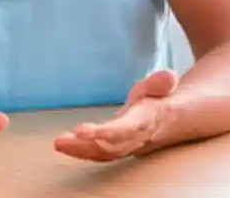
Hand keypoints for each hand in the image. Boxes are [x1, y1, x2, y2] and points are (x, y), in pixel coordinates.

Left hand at [52, 68, 177, 161]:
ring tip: (58, 143)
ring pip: (102, 153)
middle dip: (85, 146)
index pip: (125, 129)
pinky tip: (63, 145)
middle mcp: (133, 139)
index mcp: (145, 122)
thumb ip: (160, 83)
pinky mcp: (116, 147)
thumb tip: (168, 76)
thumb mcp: (161, 87)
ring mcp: (125, 146)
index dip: (105, 132)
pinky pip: (98, 153)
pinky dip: (81, 151)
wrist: (171, 121)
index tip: (82, 131)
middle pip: (110, 147)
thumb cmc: (158, 100)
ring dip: (78, 150)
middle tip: (59, 142)